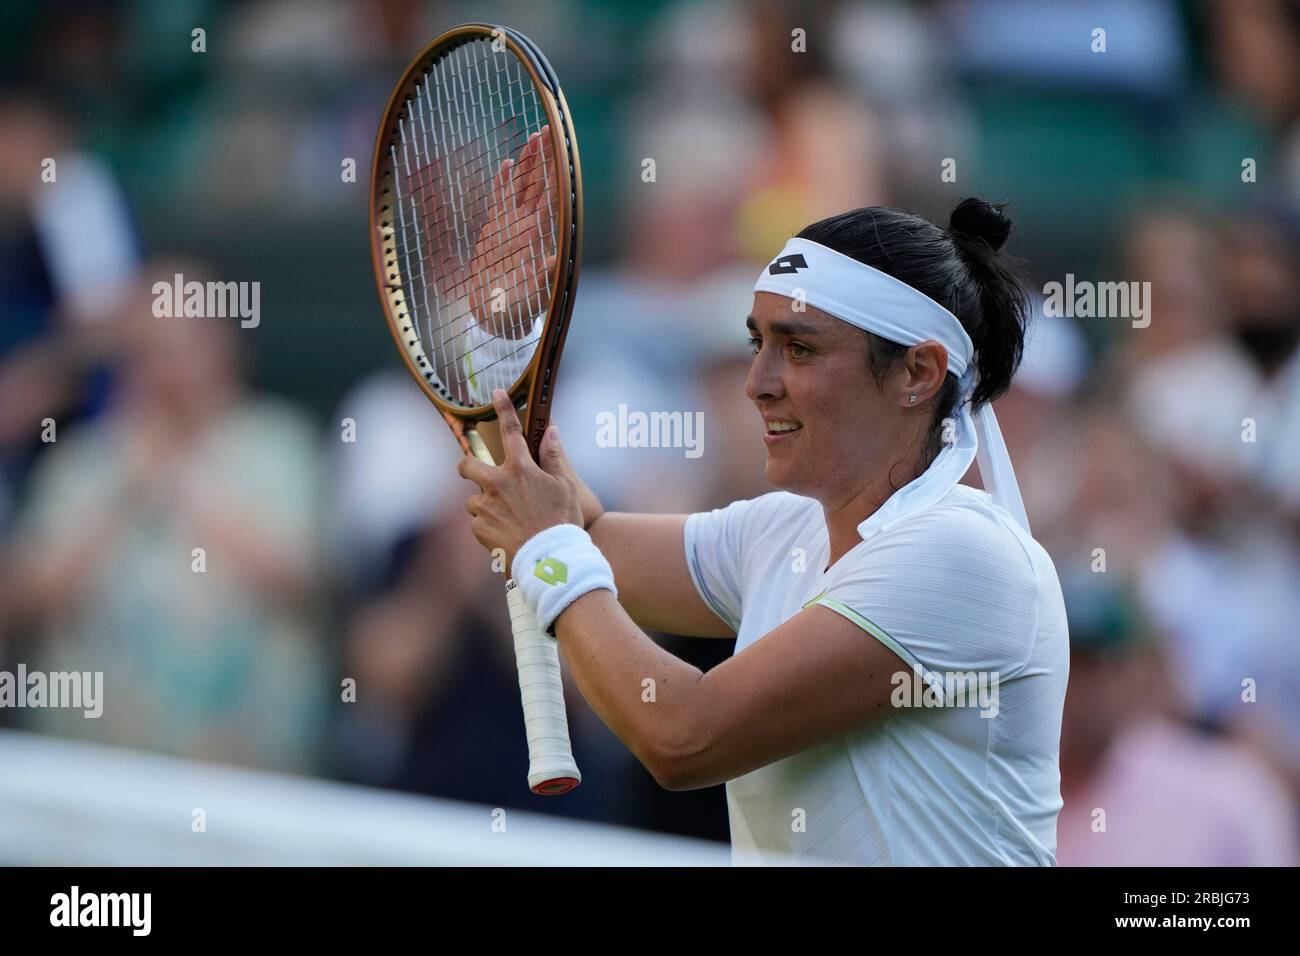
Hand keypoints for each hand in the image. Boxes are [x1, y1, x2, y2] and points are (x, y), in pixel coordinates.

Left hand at [459, 389, 583, 571]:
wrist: (550, 560)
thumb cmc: (562, 521)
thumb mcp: (565, 486)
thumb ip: (554, 457)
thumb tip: (551, 431)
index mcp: (520, 469)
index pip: (510, 431)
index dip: (503, 409)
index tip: (496, 393)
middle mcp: (496, 484)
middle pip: (467, 465)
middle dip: (467, 465)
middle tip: (475, 471)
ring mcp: (485, 507)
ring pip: (474, 499)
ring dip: (485, 504)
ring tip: (508, 519)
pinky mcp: (478, 529)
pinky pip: (478, 522)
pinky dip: (488, 526)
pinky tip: (506, 534)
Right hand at [462, 129, 557, 337]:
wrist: (495, 316)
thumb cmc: (519, 308)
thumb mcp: (535, 295)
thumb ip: (545, 277)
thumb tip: (556, 259)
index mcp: (541, 237)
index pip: (552, 199)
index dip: (556, 175)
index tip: (561, 152)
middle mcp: (528, 227)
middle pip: (539, 185)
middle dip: (544, 159)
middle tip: (548, 132)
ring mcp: (512, 226)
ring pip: (521, 188)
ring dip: (527, 164)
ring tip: (533, 139)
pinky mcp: (495, 231)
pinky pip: (500, 201)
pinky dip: (503, 184)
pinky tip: (506, 164)